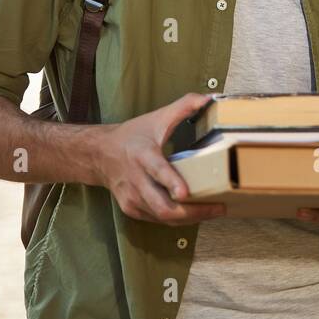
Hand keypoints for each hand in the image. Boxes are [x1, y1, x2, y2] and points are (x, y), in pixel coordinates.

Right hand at [97, 92, 226, 225]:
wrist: (99, 155)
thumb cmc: (132, 136)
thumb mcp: (157, 117)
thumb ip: (183, 106)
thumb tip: (208, 98)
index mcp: (143, 155)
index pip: (157, 170)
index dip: (171, 182)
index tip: (185, 192)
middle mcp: (136, 180)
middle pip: (163, 206)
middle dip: (192, 211)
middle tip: (219, 207)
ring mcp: (133, 198)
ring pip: (164, 217)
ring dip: (191, 217)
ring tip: (215, 210)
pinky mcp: (133, 209)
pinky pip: (159, 220)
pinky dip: (180, 219)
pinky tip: (197, 213)